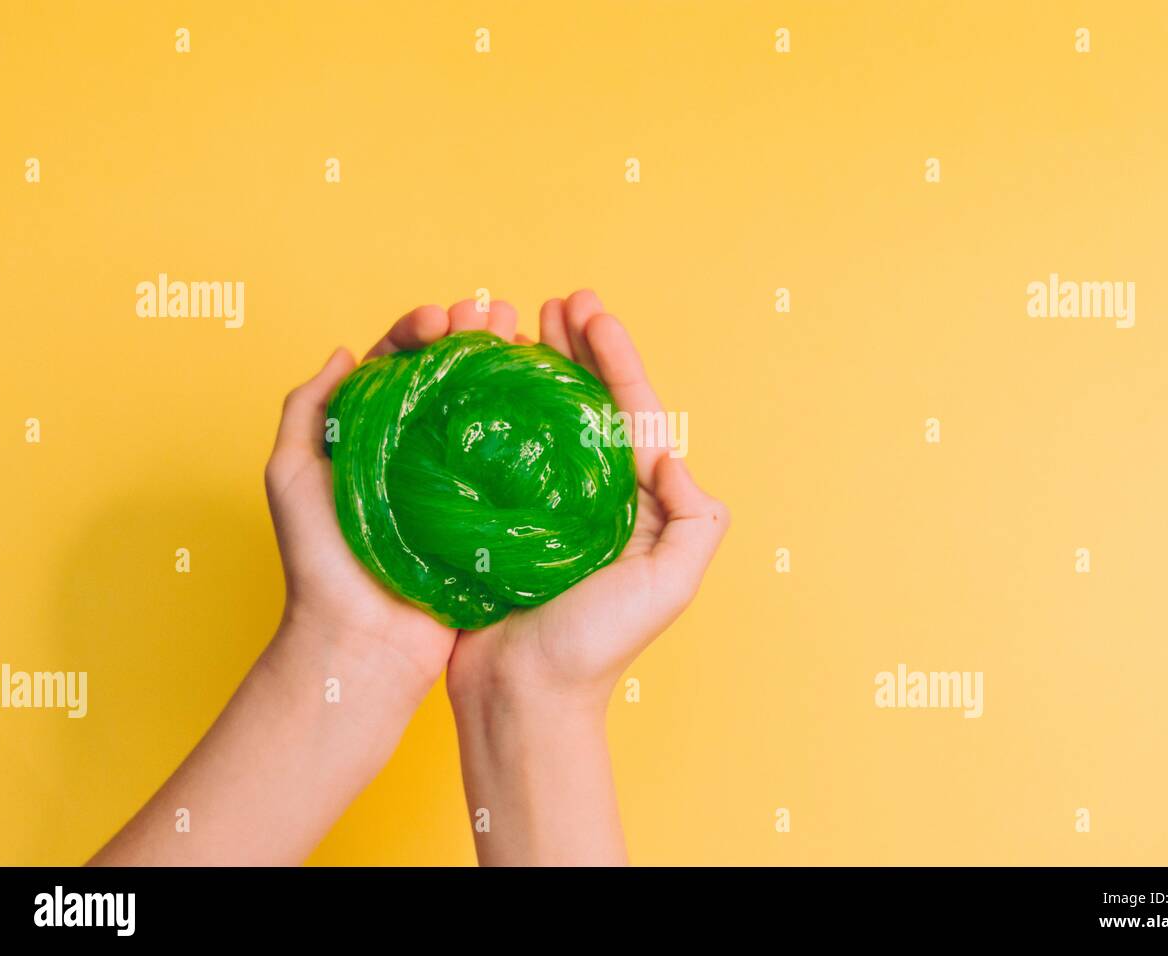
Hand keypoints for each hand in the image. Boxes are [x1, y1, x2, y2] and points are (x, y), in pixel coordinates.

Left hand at [261, 311, 489, 761]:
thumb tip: (341, 352)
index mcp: (370, 436)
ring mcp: (455, 482)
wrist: (362, 641)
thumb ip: (307, 409)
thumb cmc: (320, 562)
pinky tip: (546, 393)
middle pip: (448, 379)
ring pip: (483, 411)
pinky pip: (509, 461)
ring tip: (524, 336)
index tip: (440, 318)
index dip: (418, 332)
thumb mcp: (291, 474)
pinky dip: (527, 424)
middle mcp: (415, 452)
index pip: (397, 366)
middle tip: (494, 313)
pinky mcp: (487, 513)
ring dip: (503, 368)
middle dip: (471, 337)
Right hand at [440, 290, 728, 864]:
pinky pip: (494, 452)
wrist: (521, 698)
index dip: (614, 359)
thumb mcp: (669, 586)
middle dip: (574, 351)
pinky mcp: (494, 520)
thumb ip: (693, 520)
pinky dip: (489, 412)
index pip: (630, 414)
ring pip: (538, 420)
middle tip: (553, 303)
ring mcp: (539, 507)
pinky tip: (474, 381)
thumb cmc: (594, 648)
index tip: (588, 311)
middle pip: (585, 406)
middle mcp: (591, 498)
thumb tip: (673, 457)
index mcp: (635, 504)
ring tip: (514, 325)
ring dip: (531, 370)